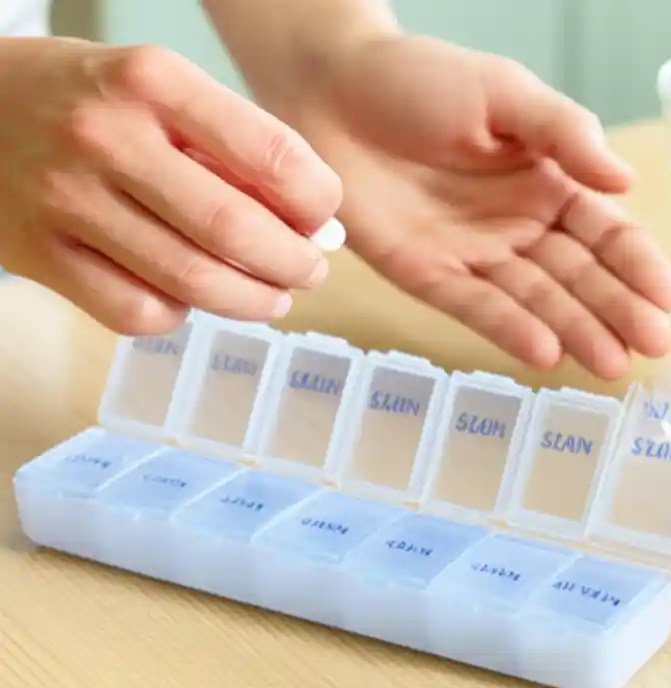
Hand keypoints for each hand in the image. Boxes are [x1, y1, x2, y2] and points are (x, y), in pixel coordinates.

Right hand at [0, 38, 340, 334]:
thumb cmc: (95, 100)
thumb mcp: (163, 90)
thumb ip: (236, 145)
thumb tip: (315, 223)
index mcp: (153, 81)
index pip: (272, 156)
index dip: (316, 202)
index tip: (321, 219)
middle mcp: (106, 136)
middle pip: (235, 229)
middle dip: (293, 263)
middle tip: (309, 271)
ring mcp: (66, 199)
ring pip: (192, 281)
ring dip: (252, 300)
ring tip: (272, 296)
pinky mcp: (38, 253)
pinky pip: (136, 311)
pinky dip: (180, 313)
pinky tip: (189, 295)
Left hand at [256, 35, 670, 379]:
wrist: (329, 85)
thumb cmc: (421, 77)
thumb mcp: (507, 95)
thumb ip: (566, 134)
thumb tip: (626, 179)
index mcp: (548, 182)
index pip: (606, 232)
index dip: (637, 264)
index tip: (668, 298)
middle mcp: (518, 226)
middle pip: (579, 276)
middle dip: (618, 311)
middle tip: (653, 345)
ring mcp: (474, 254)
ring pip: (537, 300)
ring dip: (577, 332)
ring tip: (614, 364)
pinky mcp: (425, 273)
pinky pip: (474, 305)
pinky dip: (510, 329)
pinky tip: (546, 353)